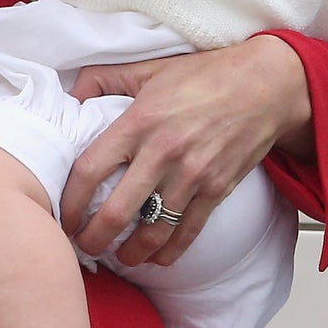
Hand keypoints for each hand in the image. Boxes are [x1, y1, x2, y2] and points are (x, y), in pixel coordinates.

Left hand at [62, 36, 311, 265]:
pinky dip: (170, 252)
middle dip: (94, 238)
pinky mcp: (217, 189)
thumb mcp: (149, 69)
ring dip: (131, 253)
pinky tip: (156, 258)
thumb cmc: (205, 76)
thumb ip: (106, 79)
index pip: (90, 169)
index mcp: (139, 121)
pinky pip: (188, 231)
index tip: (63, 217)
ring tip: (119, 258)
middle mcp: (163, 152)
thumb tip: (72, 93)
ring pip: (153, 230)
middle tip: (84, 247)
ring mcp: (192, 174)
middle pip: (116, 211)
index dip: (70, 201)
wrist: (265, 86)